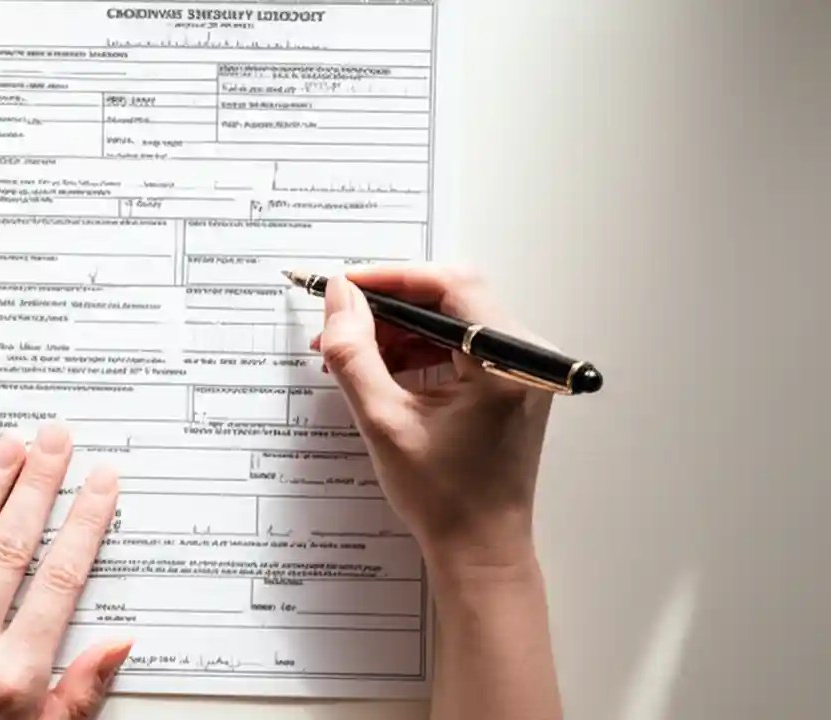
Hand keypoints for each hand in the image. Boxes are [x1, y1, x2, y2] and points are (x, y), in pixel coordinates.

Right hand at [312, 265, 553, 577]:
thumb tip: (339, 298)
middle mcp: (523, 355)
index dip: (390, 278)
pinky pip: (456, 346)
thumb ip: (355, 353)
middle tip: (339, 320)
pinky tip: (378, 367)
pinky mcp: (505, 382)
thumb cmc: (445, 499)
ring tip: (348, 351)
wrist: (479, 551)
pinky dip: (415, 350)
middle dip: (388, 306)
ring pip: (449, 320)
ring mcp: (517, 368)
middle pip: (450, 297)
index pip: (449, 285)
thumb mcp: (384, 421)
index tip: (344, 286)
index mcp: (507, 360)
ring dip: (397, 329)